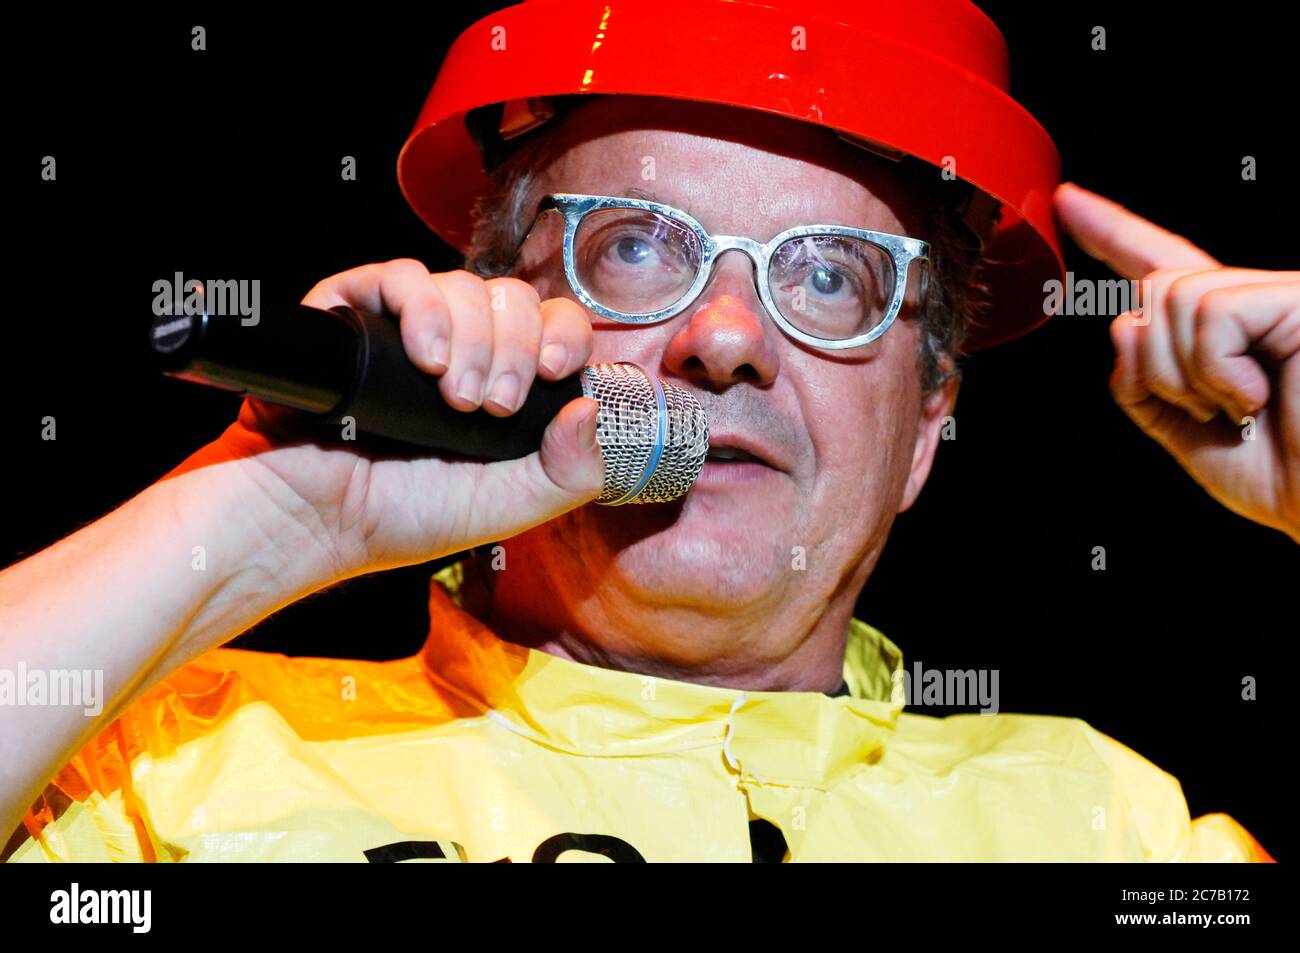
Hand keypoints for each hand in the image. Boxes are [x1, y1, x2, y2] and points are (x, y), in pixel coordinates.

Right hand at [186, 259, 604, 580]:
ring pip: (464, 285)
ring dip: (471, 339)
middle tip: (489, 406)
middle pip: (513, 298)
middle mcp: (458, 345)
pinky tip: (423, 358)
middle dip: (514, 349)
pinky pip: (401, 276)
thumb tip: (592, 407)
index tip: (553, 372)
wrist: (312, 520)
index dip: (562, 336)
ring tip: (449, 396)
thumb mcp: (506, 508)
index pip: (551, 325)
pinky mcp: (353, 311)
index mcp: (500, 380)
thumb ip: (569, 475)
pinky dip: (423, 309)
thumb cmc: (401, 515)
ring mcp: (405, 325)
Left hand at [1054, 182, 1299, 542]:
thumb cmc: (1284, 477)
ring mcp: (1280, 294)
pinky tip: (1256, 395)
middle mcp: (1253, 301)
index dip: (1112, 232)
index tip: (1068, 203)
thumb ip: (1141, 380)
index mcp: (1224, 331)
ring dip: (1185, 373)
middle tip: (1213, 412)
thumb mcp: (1183, 431)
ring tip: (1239, 407)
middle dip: (1158, 365)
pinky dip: (1216, 368)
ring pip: (1171, 297)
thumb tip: (1124, 324)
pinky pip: (1210, 311)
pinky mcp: (1297, 296)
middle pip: (1153, 290)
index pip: (1158, 265)